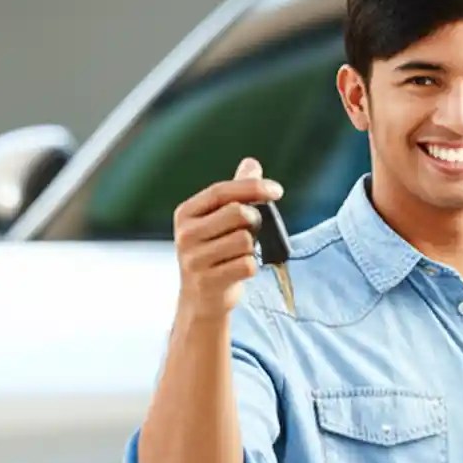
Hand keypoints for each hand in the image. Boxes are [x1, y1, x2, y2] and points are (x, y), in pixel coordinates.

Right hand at [173, 158, 283, 317]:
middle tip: (250, 233)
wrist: (201, 300)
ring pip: (245, 240)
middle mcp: (185, 235)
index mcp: (186, 214)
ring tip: (238, 255)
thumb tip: (251, 163)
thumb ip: (235, 192)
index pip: (221, 191)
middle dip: (253, 222)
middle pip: (238, 214)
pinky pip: (247, 265)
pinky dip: (250, 267)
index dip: (251, 187)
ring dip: (251, 248)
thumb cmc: (214, 253)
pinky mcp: (209, 282)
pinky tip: (237, 272)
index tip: (277, 190)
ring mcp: (194, 260)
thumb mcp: (218, 221)